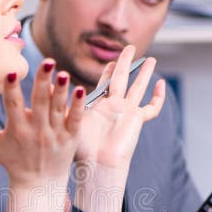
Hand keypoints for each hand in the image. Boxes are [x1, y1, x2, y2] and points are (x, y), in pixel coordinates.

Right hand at [0, 62, 84, 211]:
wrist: (38, 184)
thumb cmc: (11, 160)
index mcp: (17, 130)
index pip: (13, 106)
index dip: (11, 89)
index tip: (10, 72)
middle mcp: (37, 132)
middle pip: (40, 102)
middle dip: (43, 81)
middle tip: (48, 61)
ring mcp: (55, 135)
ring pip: (58, 109)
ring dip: (61, 90)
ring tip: (63, 73)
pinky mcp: (71, 138)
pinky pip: (75, 119)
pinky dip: (78, 106)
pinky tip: (80, 90)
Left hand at [73, 45, 165, 211]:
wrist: (97, 164)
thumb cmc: (81, 149)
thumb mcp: (70, 120)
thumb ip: (64, 103)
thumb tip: (49, 86)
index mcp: (98, 107)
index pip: (105, 84)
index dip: (108, 71)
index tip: (110, 59)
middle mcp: (114, 107)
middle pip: (122, 79)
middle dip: (126, 63)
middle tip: (129, 47)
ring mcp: (127, 113)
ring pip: (139, 88)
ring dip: (145, 74)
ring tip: (152, 59)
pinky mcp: (137, 120)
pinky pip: (151, 108)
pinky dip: (158, 97)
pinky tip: (162, 84)